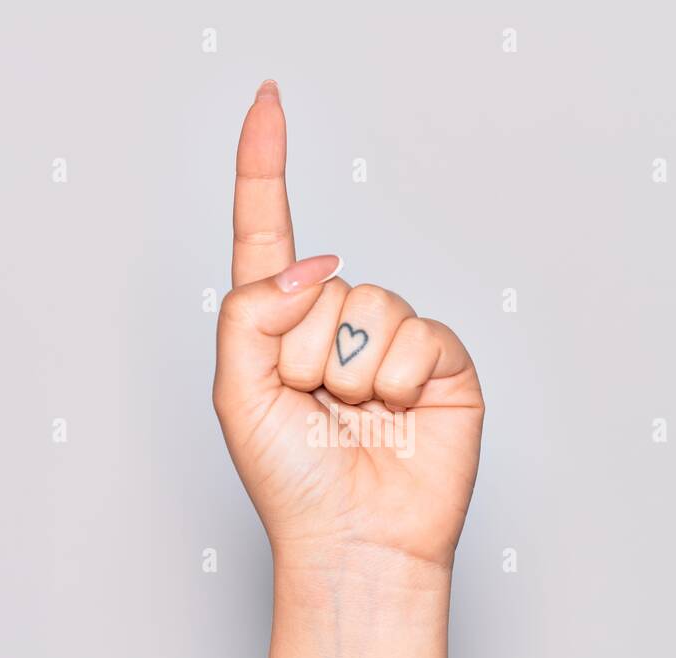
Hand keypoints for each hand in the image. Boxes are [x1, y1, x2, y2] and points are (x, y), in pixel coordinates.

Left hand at [213, 80, 484, 572]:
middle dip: (308, 349)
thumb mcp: (236, 393)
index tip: (267, 98)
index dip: (264, 165)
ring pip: (371, 302)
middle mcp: (335, 325)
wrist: (356, 541)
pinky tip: (396, 411)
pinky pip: (418, 331)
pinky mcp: (439, 363)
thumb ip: (250, 310)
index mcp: (279, 328)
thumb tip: (318, 262)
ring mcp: (391, 342)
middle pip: (322, 278)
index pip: (269, 231)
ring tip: (355, 415)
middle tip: (317, 406)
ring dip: (351, 369)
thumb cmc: (292, 482)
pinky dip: (397, 375)